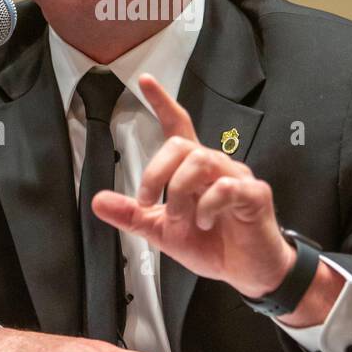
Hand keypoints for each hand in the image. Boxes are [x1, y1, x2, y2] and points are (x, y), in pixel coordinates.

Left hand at [90, 73, 294, 298]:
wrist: (247, 271)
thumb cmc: (210, 244)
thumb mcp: (162, 232)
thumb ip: (132, 215)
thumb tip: (97, 201)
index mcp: (193, 170)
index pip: (178, 126)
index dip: (162, 102)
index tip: (144, 80)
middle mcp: (215, 166)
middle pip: (182, 145)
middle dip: (156, 172)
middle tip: (147, 202)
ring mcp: (237, 178)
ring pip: (201, 160)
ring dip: (179, 190)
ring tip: (179, 217)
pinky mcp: (254, 195)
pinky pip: (227, 187)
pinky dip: (207, 206)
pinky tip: (205, 223)